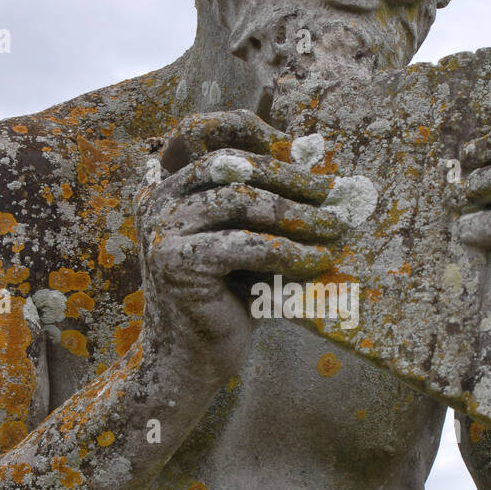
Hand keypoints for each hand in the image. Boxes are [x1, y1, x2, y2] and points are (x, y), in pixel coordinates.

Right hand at [136, 109, 340, 380]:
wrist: (192, 362)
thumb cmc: (229, 300)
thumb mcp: (250, 241)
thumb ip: (268, 206)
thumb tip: (324, 172)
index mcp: (167, 186)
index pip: (197, 131)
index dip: (245, 127)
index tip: (293, 146)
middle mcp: (156, 199)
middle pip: (229, 164)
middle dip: (287, 175)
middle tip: (332, 192)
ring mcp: (160, 228)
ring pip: (239, 200)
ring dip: (296, 213)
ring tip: (334, 227)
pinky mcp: (174, 260)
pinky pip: (246, 244)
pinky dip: (290, 252)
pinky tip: (319, 262)